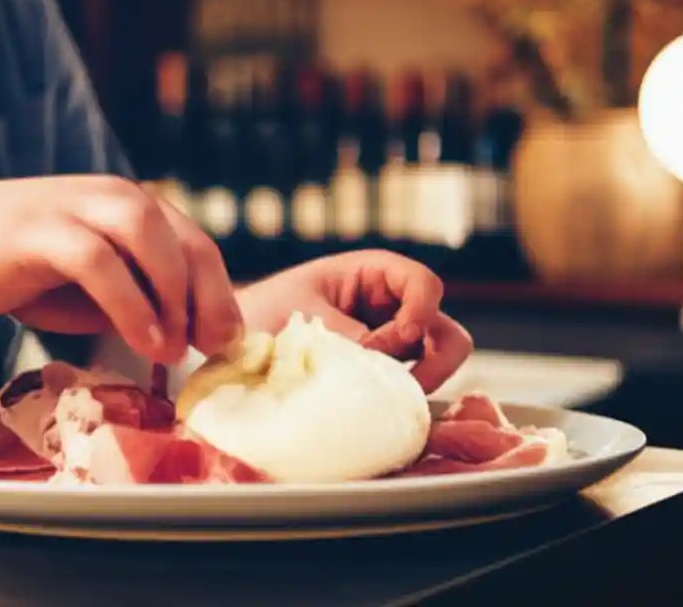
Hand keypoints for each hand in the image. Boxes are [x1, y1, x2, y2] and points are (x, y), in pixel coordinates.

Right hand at [0, 175, 241, 363]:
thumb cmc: (28, 272)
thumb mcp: (97, 291)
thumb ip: (141, 302)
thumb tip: (193, 338)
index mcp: (137, 209)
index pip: (198, 247)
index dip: (221, 297)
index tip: (229, 346)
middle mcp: (117, 197)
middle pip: (188, 241)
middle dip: (210, 299)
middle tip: (213, 350)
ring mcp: (80, 206)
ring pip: (149, 237)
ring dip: (172, 296)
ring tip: (173, 349)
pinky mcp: (44, 228)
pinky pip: (100, 261)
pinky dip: (130, 302)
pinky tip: (143, 340)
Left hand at [236, 250, 472, 392]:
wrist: (233, 342)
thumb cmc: (264, 313)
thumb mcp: (306, 320)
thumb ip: (348, 338)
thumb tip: (381, 369)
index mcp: (375, 273)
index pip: (425, 286)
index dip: (419, 314)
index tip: (392, 342)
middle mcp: (392, 307)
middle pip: (448, 334)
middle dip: (435, 362)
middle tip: (401, 384)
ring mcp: (390, 344)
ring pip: (436, 366)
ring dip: (416, 383)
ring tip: (375, 397)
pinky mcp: (380, 375)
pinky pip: (409, 388)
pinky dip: (398, 400)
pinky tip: (367, 407)